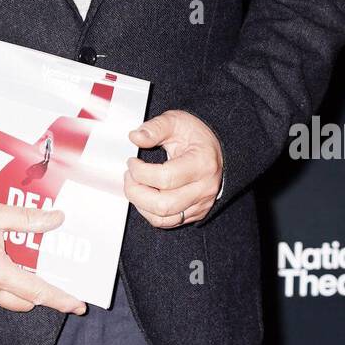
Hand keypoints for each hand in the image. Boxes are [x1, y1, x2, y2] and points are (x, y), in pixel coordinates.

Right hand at [0, 200, 87, 313]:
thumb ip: (27, 220)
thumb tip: (57, 218)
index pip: (37, 292)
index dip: (60, 300)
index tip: (78, 306)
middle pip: (21, 301)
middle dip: (35, 293)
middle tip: (42, 275)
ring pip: (0, 298)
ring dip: (11, 286)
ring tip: (10, 261)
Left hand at [125, 109, 222, 226]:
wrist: (215, 149)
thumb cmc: (195, 135)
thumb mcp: (176, 121)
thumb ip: (156, 128)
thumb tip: (136, 137)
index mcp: (201, 163)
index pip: (166, 178)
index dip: (141, 172)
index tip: (132, 162)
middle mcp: (204, 188)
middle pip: (163, 204)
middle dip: (136, 192)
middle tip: (129, 176)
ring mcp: (201, 204)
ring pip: (163, 218)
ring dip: (140, 204)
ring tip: (134, 185)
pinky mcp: (195, 213)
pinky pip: (168, 222)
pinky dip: (149, 213)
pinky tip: (144, 197)